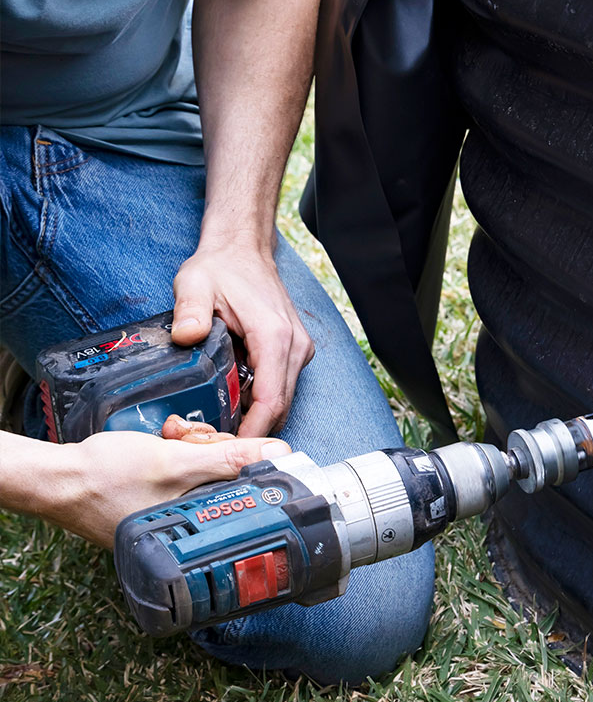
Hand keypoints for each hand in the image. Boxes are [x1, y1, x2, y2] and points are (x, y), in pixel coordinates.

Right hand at [43, 424, 290, 548]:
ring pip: (205, 474)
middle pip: (227, 483)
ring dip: (194, 447)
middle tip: (183, 437)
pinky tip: (162, 442)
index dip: (241, 464)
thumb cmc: (108, 476)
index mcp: (196, 534)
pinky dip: (177, 456)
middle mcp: (187, 533)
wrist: (56, 479)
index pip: (246, 499)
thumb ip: (229, 459)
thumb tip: (280, 454)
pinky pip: (183, 476)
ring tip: (169, 436)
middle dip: (212, 451)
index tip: (220, 445)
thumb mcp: (176, 462)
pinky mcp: (157, 503)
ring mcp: (171, 518)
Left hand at [171, 241, 313, 437]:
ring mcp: (297, 350)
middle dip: (250, 433)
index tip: (227, 451)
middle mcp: (294, 347)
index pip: (271, 401)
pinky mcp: (293, 351)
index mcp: (274, 336)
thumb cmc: (222, 267)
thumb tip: (185, 336)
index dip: (251, 433)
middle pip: (280, 408)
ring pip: (282, 401)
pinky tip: (232, 403)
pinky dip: (260, 403)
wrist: (243, 250)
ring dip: (255, 419)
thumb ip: (190, 311)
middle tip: (213, 446)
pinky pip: (280, 388)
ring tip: (218, 428)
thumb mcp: (195, 283)